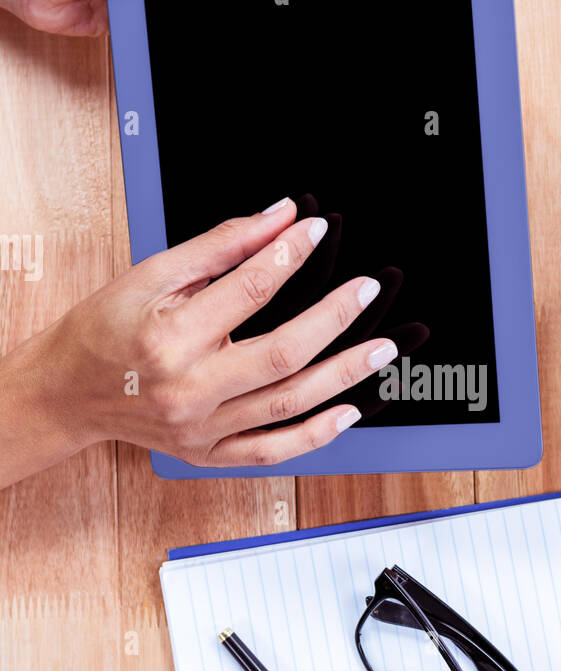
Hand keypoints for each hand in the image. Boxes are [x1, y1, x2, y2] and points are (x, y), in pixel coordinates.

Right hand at [0, 200, 398, 487]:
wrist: (69, 391)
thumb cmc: (106, 329)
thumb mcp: (151, 275)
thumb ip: (220, 246)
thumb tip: (280, 216)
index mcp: (169, 338)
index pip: (247, 291)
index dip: (289, 256)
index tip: (319, 230)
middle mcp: (188, 390)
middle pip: (281, 353)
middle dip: (334, 319)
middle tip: (369, 292)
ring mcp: (202, 429)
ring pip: (288, 404)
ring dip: (343, 376)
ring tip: (381, 350)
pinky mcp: (209, 454)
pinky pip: (274, 452)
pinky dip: (317, 435)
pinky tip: (350, 411)